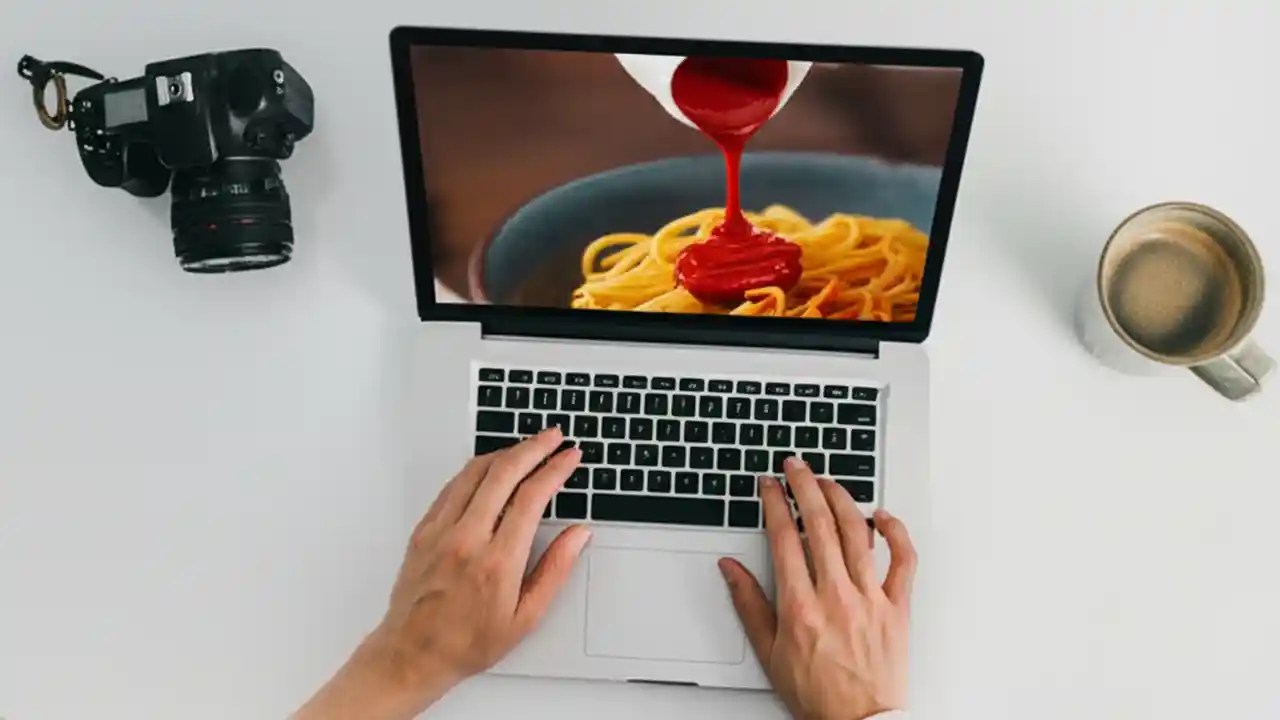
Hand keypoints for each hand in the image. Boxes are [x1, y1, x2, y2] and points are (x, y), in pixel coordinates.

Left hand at [294, 428, 589, 719]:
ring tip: (527, 446)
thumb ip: (555, 570)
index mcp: (497, 562)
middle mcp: (466, 540)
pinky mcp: (424, 530)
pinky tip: (491, 466)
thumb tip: (578, 535)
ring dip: (505, 452)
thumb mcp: (525, 617)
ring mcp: (440, 531)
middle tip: (553, 437)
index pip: (532, 498)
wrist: (413, 654)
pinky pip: (452, 486)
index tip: (570, 457)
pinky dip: (476, 468)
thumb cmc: (467, 642)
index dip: (555, 470)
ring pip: (475, 472)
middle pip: (504, 473)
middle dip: (534, 448)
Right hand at [719, 457, 916, 719]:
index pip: (784, 538)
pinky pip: (903, 561)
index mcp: (800, 606)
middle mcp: (836, 596)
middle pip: (820, 525)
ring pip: (858, 534)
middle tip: (796, 466)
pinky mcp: (897, 608)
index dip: (774, 503)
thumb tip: (729, 569)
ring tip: (829, 481)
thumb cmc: (816, 695)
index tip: (769, 485)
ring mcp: (870, 599)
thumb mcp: (768, 652)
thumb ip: (748, 604)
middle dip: (805, 487)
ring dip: (842, 499)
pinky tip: (882, 516)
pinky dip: (895, 533)